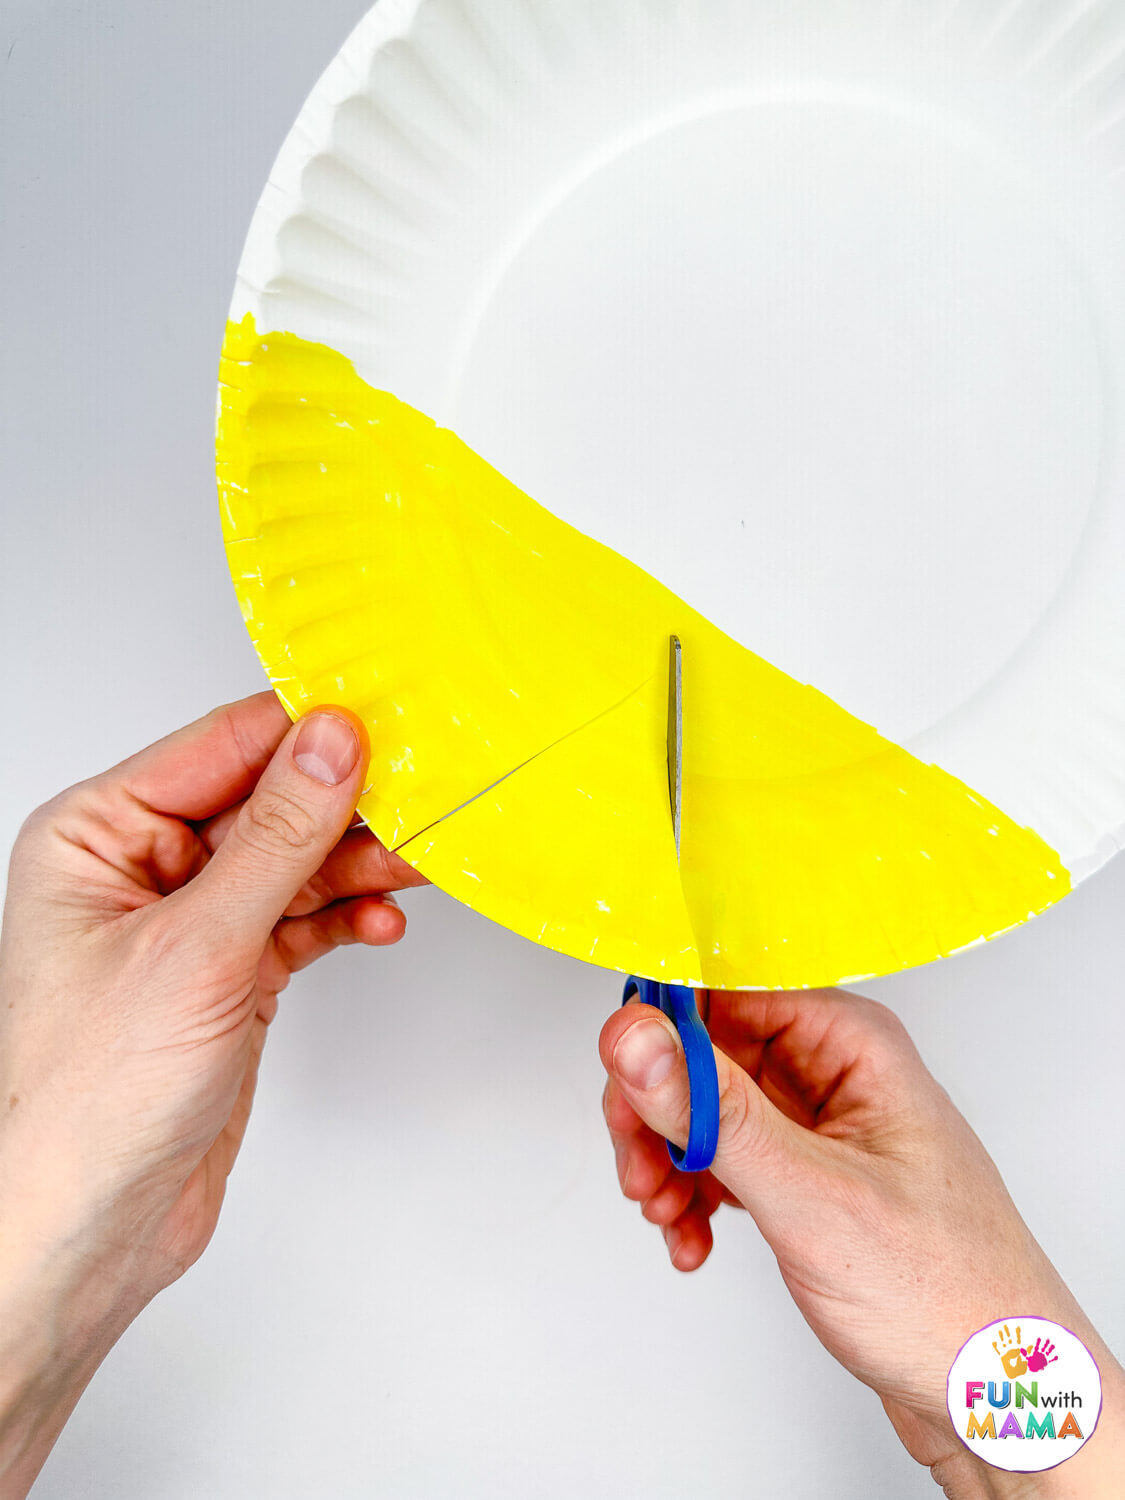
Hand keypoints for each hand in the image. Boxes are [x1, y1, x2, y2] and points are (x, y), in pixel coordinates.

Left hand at [0, 692, 424, 1496]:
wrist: (88, 1228)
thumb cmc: (86, 1101)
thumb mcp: (196, 947)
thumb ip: (276, 838)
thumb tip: (331, 745)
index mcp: (98, 834)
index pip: (220, 748)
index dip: (306, 732)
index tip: (388, 722)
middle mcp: (140, 868)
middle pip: (266, 802)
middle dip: (346, 806)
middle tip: (422, 803)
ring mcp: (188, 923)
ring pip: (293, 861)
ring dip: (357, 864)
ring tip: (416, 866)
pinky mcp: (228, 973)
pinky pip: (301, 919)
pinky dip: (344, 918)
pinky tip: (377, 923)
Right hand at [600, 988, 1124, 1497]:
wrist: (997, 1397)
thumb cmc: (944, 1294)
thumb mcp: (811, 1196)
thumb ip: (716, 1114)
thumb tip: (639, 1038)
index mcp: (852, 1043)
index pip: (730, 987)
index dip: (664, 1024)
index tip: (623, 1071)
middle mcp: (835, 1071)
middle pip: (705, 1051)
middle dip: (660, 1111)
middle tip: (641, 1165)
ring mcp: (820, 1125)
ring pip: (706, 1109)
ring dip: (670, 1160)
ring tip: (667, 1214)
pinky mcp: (808, 1174)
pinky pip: (724, 1158)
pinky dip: (694, 1195)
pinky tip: (693, 1239)